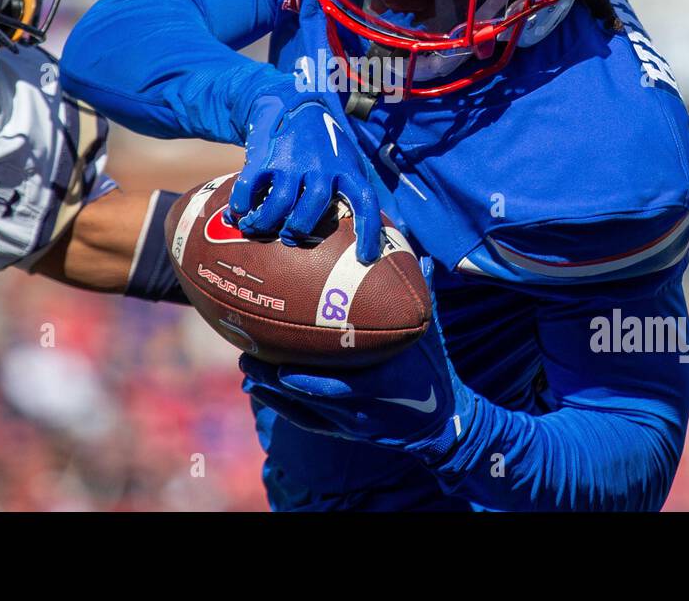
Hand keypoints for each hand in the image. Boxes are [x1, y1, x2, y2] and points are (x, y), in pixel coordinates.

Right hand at [230, 90, 381, 262]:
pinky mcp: (266, 156)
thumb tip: (379, 229)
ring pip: (280, 204)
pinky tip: (239, 212)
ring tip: (256, 227)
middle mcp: (322, 166)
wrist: (292, 103)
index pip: (365, 201)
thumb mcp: (347, 159)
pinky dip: (241, 205)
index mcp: (347, 169)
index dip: (368, 232)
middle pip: (312, 210)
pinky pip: (250, 187)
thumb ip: (353, 189)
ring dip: (264, 223)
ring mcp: (292, 160)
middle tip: (288, 237)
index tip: (365, 258)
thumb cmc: (323, 143)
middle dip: (297, 231)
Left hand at [239, 257, 472, 463]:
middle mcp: (361, 409)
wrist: (440, 423)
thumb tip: (420, 257)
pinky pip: (306, 420)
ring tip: (247, 370)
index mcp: (380, 385)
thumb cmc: (434, 374)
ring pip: (303, 411)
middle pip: (309, 399)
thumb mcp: (431, 338)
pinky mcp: (343, 431)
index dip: (308, 381)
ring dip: (273, 393)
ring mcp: (350, 423)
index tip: (282, 365)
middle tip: (249, 358)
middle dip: (277, 381)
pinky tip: (258, 390)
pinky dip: (282, 407)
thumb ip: (424, 299)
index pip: (340, 388)